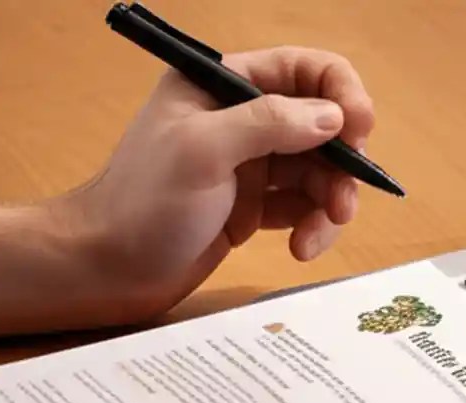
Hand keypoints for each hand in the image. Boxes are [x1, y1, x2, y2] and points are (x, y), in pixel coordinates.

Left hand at [67, 46, 374, 319]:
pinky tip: (302, 249)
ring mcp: (250, 164)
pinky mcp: (254, 206)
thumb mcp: (203, 152)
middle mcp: (242, 118)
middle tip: (342, 201)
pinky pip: (304, 207)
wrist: (106, 269)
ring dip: (331, 202)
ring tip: (319, 233)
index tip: (360, 131)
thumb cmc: (142, 204)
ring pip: (320, 171)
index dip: (341, 94)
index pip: (304, 70)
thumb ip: (269, 124)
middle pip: (324, 126)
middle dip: (342, 163)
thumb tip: (334, 118)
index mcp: (224, 85)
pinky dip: (313, 226)